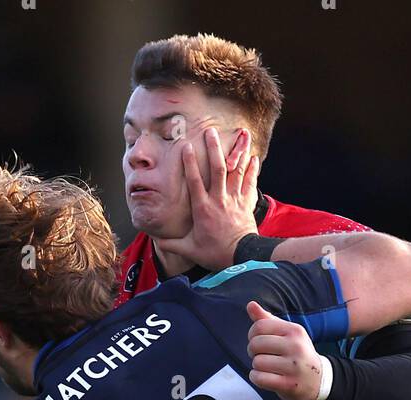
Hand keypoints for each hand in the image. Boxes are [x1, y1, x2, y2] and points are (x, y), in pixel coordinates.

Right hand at [155, 127, 259, 270]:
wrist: (242, 257)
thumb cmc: (215, 254)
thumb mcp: (190, 250)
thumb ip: (173, 244)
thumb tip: (156, 240)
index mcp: (203, 209)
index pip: (194, 181)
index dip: (189, 163)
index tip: (187, 146)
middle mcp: (219, 200)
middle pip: (217, 169)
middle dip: (214, 149)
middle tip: (211, 131)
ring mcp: (234, 200)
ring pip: (236, 171)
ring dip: (237, 152)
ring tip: (240, 135)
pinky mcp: (246, 204)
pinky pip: (250, 183)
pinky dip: (252, 170)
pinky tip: (254, 158)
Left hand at [246, 300, 326, 399]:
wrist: (318, 380)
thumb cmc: (297, 354)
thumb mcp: (287, 334)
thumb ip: (267, 320)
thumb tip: (250, 304)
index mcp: (295, 331)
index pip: (260, 326)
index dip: (252, 334)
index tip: (258, 341)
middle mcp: (296, 347)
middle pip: (256, 344)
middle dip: (253, 351)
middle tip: (261, 356)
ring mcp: (294, 367)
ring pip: (257, 362)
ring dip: (256, 366)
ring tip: (266, 367)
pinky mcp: (289, 384)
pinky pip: (260, 378)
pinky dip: (256, 378)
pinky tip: (263, 377)